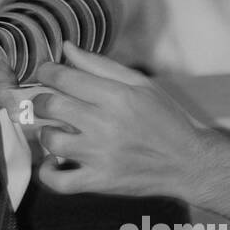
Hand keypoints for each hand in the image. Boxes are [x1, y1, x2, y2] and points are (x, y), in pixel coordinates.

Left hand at [32, 43, 207, 197]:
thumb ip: (100, 65)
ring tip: (57, 131)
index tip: (46, 73)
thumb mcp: (140, 84)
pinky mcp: (100, 182)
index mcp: (117, 96)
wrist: (190, 162)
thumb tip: (66, 47)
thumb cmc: (165, 119)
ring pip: (50, 140)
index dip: (46, 71)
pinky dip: (48, 173)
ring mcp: (101, 156)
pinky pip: (58, 182)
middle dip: (40, 100)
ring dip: (46, 132)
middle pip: (49, 105)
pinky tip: (55, 162)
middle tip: (46, 102)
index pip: (63, 77)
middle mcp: (106, 125)